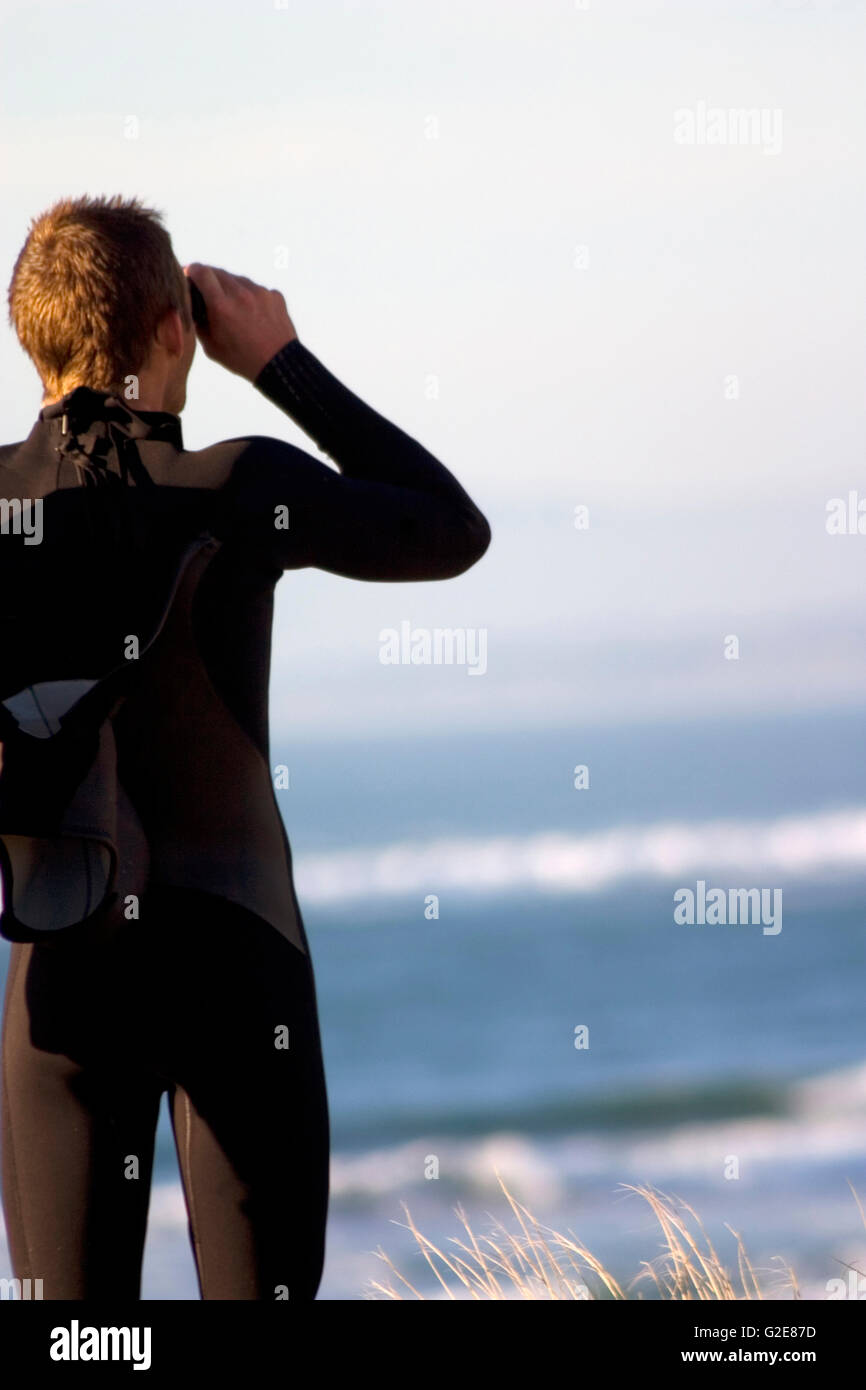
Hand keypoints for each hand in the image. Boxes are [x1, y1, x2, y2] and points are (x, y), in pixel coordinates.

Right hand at [183, 264, 297, 380]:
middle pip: (218, 272)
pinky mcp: (275, 295)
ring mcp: (260, 292)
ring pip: (238, 280)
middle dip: (209, 279)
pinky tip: (252, 314)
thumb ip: (198, 322)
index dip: (192, 270)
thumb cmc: (242, 359)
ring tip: (234, 308)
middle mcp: (241, 293)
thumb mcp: (211, 347)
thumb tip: (192, 305)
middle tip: (209, 293)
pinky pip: (256, 289)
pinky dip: (250, 296)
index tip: (189, 274)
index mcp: (221, 306)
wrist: (279, 365)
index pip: (201, 272)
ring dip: (231, 288)